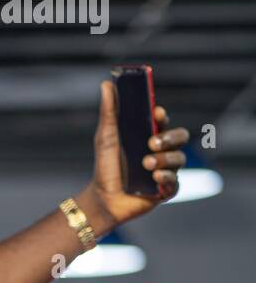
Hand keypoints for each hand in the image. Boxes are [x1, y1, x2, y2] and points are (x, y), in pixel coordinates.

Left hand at [77, 79, 189, 234]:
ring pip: (179, 159)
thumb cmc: (106, 166)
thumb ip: (109, 112)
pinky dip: (167, 178)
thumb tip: (106, 84)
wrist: (103, 198)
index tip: (156, 113)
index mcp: (150, 135)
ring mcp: (166, 170)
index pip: (164, 121)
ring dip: (164, 159)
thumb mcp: (106, 138)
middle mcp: (162, 151)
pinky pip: (175, 182)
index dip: (163, 116)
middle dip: (169, 138)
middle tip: (151, 143)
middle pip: (180, 137)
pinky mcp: (165, 190)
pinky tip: (155, 177)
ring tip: (146, 164)